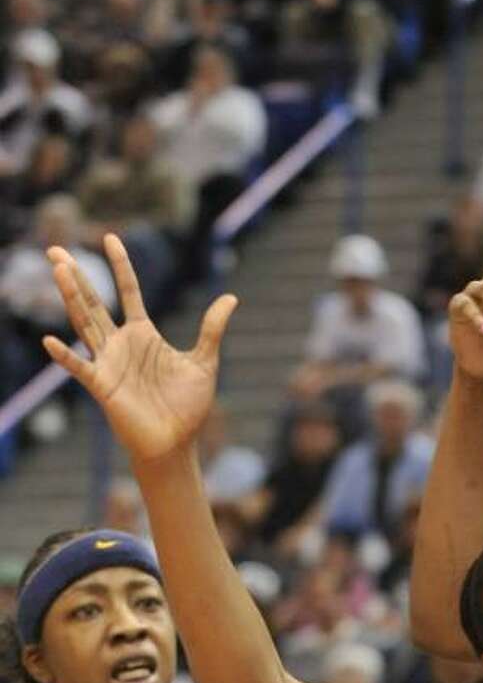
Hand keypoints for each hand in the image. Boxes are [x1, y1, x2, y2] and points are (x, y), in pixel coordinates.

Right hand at [41, 233, 236, 460]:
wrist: (177, 444)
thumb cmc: (188, 408)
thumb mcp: (204, 362)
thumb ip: (212, 330)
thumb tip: (231, 298)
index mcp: (143, 335)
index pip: (129, 292)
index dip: (121, 266)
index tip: (112, 238)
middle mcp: (121, 345)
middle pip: (94, 303)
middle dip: (76, 276)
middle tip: (55, 249)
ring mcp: (109, 363)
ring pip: (84, 324)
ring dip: (71, 298)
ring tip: (59, 269)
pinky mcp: (103, 387)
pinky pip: (80, 368)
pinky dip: (66, 357)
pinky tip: (51, 342)